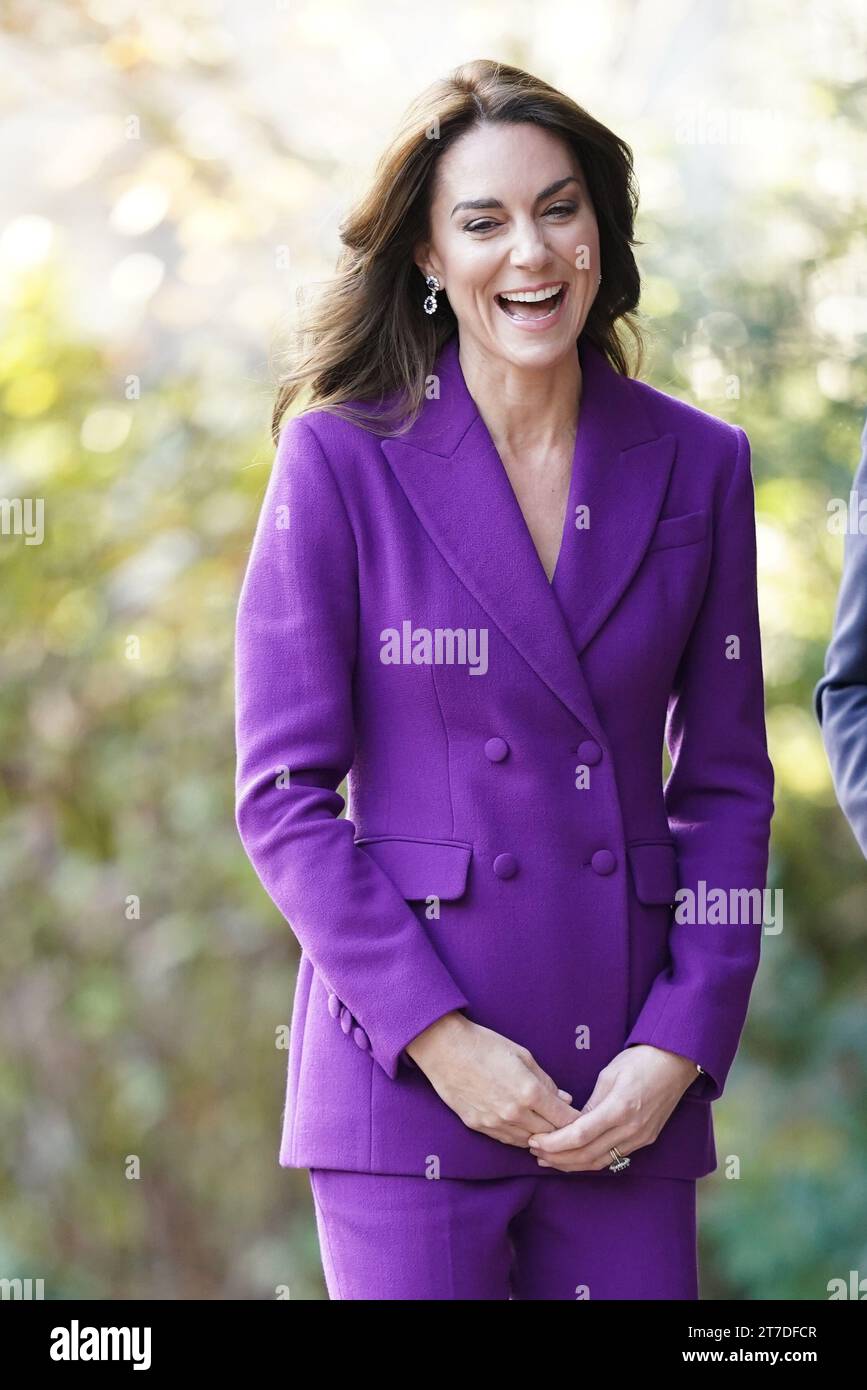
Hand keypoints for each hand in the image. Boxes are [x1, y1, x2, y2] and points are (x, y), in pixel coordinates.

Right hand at [406, 1012, 578, 1147]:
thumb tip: (564, 1099)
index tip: (586, 1121)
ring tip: (552, 1134)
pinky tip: (528, 1132)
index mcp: (529, 1092)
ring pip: (530, 1143)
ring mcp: (496, 1123)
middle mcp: (515, 1113)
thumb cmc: (485, 1045)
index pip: (565, 1119)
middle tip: (573, 1130)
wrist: (445, 1049)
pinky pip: (509, 1141)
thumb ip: (546, 1081)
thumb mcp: (523, 1056)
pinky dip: (522, 1138)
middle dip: (563, 1133)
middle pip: (550, 1136)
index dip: (578, 1122)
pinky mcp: (479, 1127)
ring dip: (542, 1138)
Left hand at [526, 1044, 698, 1171]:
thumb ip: (590, 1103)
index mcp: (619, 1108)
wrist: (675, 1063)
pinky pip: (613, 1157)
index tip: (535, 1141)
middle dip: (558, 1157)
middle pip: (587, 1155)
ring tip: (549, 1159)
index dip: (555, 1143)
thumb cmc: (640, 1061)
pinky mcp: (645, 1140)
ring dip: (572, 1164)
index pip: (580, 1135)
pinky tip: (575, 1158)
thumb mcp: (608, 1075)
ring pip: (600, 1161)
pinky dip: (591, 1160)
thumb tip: (572, 1124)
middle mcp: (631, 1129)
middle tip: (535, 1153)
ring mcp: (640, 1138)